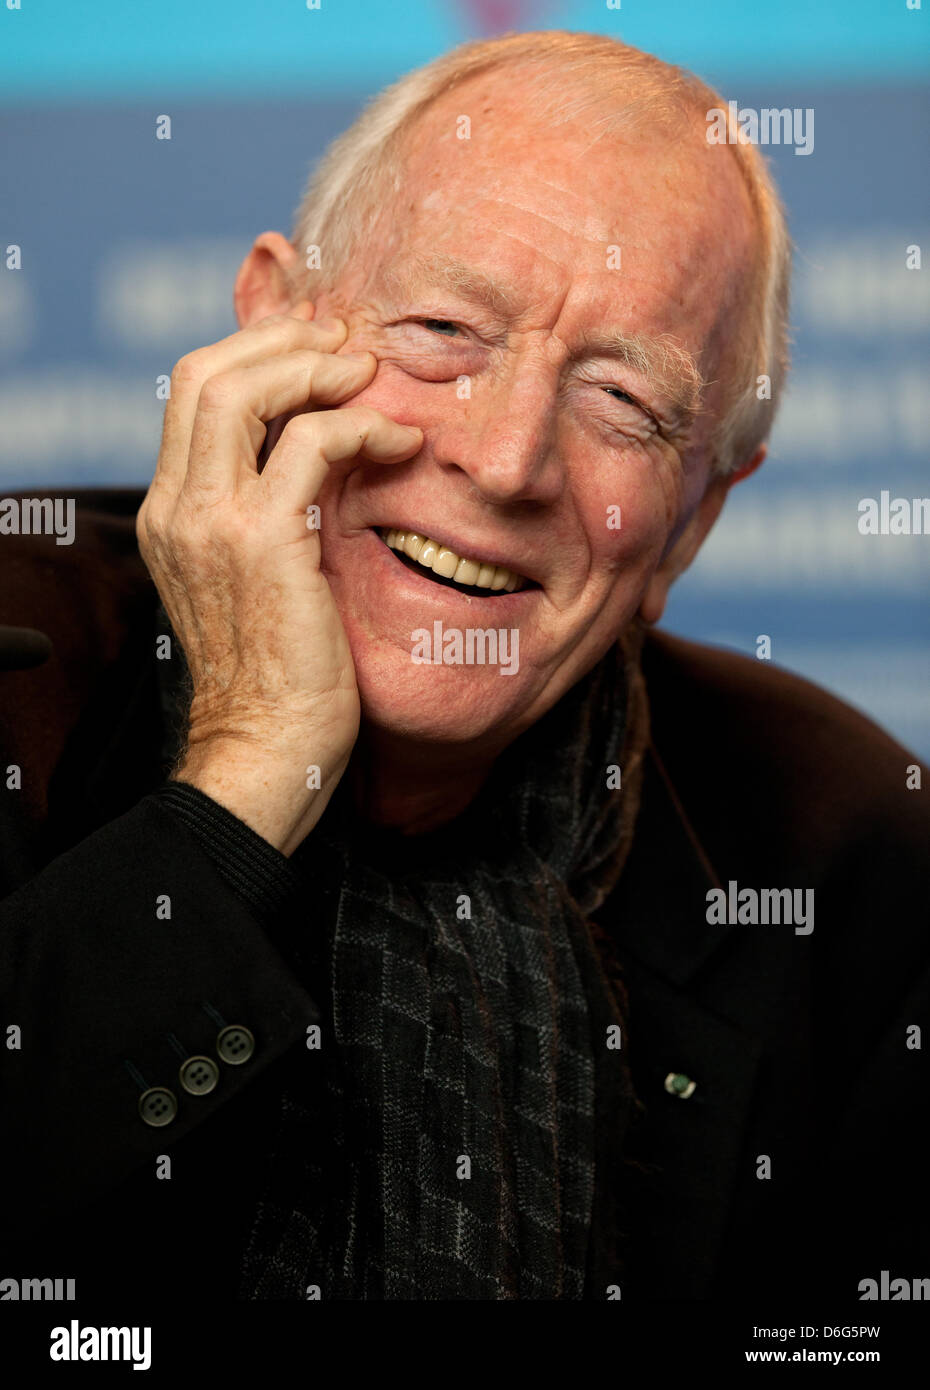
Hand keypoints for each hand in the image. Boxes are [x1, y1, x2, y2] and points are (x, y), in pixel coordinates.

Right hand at [136, 303, 421, 853]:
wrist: (268, 750)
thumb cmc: (280, 677)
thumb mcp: (260, 582)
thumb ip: (268, 516)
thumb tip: (315, 463)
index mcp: (171, 514)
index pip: (193, 395)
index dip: (256, 354)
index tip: (319, 352)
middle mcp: (177, 509)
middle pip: (205, 372)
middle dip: (282, 340)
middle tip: (348, 344)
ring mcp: (212, 523)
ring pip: (244, 389)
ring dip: (317, 367)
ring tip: (372, 376)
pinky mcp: (264, 542)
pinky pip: (313, 443)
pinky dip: (361, 425)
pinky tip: (401, 443)